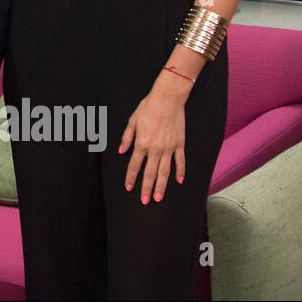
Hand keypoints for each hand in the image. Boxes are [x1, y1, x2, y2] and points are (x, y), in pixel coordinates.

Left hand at [117, 83, 186, 204]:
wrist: (168, 99)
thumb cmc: (148, 108)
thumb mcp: (132, 121)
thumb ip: (127, 138)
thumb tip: (121, 151)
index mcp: (141, 143)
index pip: (135, 165)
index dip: (131, 178)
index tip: (129, 188)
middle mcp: (155, 149)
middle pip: (149, 173)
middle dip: (146, 188)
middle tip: (145, 201)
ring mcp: (169, 148)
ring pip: (165, 172)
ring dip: (161, 186)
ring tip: (158, 198)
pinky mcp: (180, 144)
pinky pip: (180, 161)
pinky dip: (180, 172)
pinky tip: (179, 181)